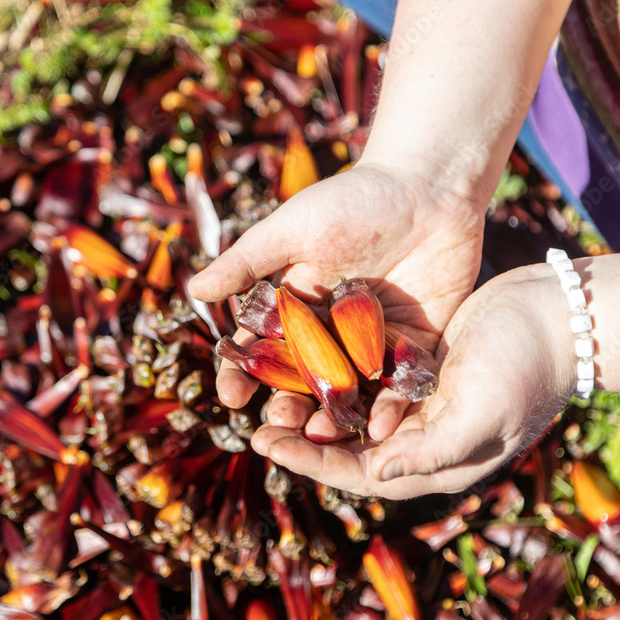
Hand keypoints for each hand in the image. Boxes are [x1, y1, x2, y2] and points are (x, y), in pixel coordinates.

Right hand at [188, 157, 486, 437]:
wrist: (427, 184)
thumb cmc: (353, 199)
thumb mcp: (292, 229)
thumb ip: (247, 262)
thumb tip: (193, 290)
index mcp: (295, 308)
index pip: (262, 349)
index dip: (242, 373)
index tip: (232, 397)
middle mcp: (330, 332)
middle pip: (302, 379)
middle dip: (287, 405)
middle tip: (278, 426)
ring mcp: (372, 341)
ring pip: (349, 388)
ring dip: (334, 414)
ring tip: (322, 435)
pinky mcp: (415, 344)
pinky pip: (400, 381)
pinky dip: (390, 404)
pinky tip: (379, 425)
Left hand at [249, 264, 576, 499]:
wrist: (562, 317)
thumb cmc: (526, 367)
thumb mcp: (481, 414)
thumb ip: (430, 450)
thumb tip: (376, 473)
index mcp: (434, 463)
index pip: (357, 474)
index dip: (308, 461)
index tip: (263, 443)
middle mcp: (421, 439)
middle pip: (346, 448)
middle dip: (300, 436)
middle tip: (253, 420)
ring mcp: (418, 404)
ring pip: (351, 414)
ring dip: (311, 405)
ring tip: (269, 391)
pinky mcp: (417, 369)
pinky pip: (366, 380)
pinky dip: (336, 375)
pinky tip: (303, 358)